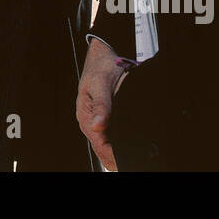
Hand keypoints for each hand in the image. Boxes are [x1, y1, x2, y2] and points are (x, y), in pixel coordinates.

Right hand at [76, 38, 127, 170]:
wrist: (102, 55)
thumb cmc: (102, 67)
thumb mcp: (102, 84)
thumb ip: (102, 106)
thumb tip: (97, 126)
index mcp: (85, 114)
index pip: (99, 144)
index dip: (113, 156)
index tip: (126, 161)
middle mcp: (88, 120)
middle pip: (102, 148)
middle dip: (116, 158)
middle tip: (132, 162)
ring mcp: (95, 120)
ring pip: (106, 144)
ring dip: (117, 152)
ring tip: (132, 157)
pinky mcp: (102, 117)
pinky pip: (109, 136)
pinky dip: (118, 143)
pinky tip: (128, 145)